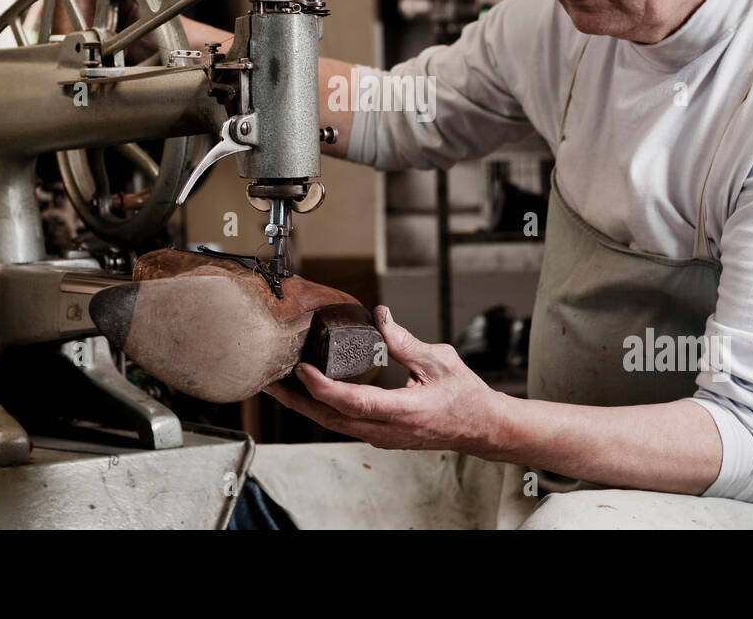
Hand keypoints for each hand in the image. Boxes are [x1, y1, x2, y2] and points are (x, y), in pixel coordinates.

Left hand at [263, 305, 510, 455]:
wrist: (481, 427)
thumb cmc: (465, 397)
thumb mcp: (439, 360)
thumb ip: (405, 341)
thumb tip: (380, 317)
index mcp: (403, 411)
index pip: (353, 402)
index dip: (323, 388)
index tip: (302, 370)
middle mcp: (388, 430)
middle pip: (331, 419)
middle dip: (297, 401)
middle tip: (271, 383)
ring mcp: (383, 436)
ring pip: (334, 424)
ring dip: (306, 406)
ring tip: (281, 387)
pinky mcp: (381, 435)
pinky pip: (344, 424)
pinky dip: (322, 409)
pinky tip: (310, 395)